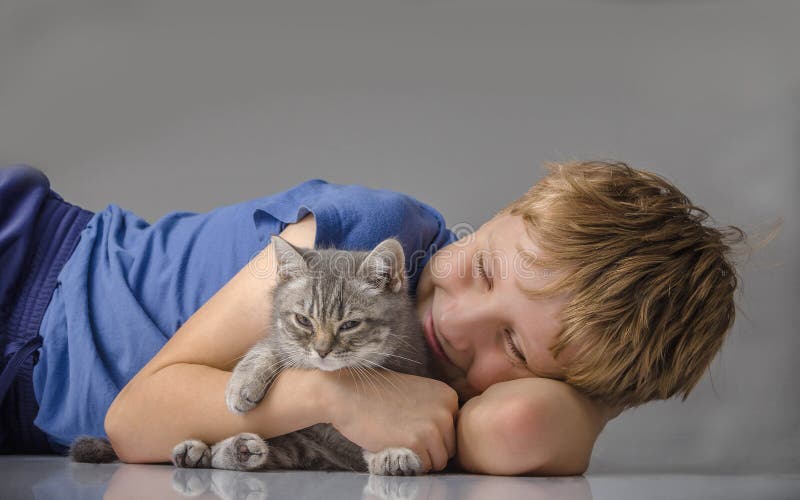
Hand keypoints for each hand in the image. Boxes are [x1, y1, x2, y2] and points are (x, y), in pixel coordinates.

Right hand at [322, 368, 458, 472]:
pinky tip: (394, 445)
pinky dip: (409, 463)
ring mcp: (433, 427)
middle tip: (405, 438)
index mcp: (449, 396)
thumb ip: (436, 410)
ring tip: (400, 442)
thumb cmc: (379, 394)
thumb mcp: (418, 393)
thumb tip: (448, 439)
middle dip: (430, 449)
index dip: (434, 436)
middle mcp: (446, 411)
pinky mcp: (417, 442)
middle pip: (450, 448)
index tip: (414, 427)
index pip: (453, 431)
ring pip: (439, 461)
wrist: (350, 393)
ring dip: (421, 458)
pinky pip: (423, 467)